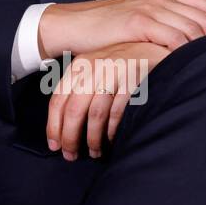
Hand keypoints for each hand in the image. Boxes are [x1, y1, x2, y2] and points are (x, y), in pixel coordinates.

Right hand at [39, 0, 205, 59]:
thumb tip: (191, 40)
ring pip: (193, 30)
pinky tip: (181, 65)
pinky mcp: (138, 22)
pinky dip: (183, 53)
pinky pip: (174, 39)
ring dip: (200, 51)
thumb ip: (165, 21)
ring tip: (200, 67)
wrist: (73, 25)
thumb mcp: (140, 16)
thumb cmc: (105, 26)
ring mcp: (149, 8)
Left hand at [45, 41, 172, 161]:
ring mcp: (113, 75)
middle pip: (74, 110)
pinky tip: (110, 141)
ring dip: (93, 138)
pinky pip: (117, 112)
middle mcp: (93, 70)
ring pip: (95, 114)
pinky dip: (112, 130)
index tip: (53, 145)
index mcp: (79, 67)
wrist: (151, 49)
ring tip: (93, 153)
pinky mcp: (132, 82)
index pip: (58, 99)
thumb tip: (62, 123)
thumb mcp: (94, 69)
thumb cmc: (119, 65)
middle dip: (70, 136)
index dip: (53, 125)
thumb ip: (78, 87)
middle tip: (70, 155)